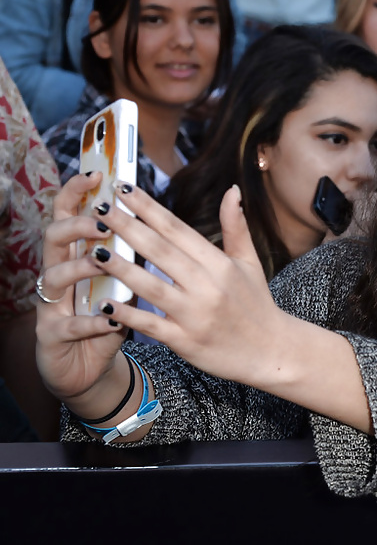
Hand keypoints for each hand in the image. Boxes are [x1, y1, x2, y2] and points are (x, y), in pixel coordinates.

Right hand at [35, 173, 127, 408]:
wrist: (92, 370)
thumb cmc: (113, 319)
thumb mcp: (127, 283)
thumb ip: (137, 254)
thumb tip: (158, 220)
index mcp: (78, 257)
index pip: (71, 216)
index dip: (77, 193)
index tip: (97, 174)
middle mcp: (59, 275)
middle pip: (53, 238)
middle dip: (75, 224)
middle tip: (102, 221)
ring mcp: (51, 306)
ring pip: (53, 277)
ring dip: (80, 267)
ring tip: (103, 261)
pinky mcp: (52, 337)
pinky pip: (68, 325)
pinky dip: (92, 321)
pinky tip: (113, 318)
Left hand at [87, 183, 287, 386]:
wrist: (270, 351)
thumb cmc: (256, 303)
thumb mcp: (250, 262)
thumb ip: (236, 227)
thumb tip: (232, 190)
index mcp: (220, 264)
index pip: (178, 229)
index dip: (149, 208)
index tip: (124, 189)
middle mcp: (207, 286)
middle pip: (160, 251)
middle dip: (127, 228)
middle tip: (100, 208)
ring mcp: (195, 315)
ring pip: (151, 287)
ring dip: (121, 268)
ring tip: (94, 250)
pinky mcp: (185, 341)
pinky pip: (151, 325)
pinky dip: (127, 315)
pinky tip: (103, 305)